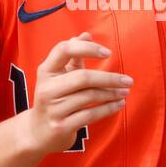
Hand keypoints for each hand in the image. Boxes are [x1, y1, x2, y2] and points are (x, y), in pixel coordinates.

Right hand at [17, 31, 131, 156]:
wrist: (38, 132)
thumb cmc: (53, 97)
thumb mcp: (58, 76)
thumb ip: (72, 56)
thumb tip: (85, 34)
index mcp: (46, 71)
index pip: (63, 50)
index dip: (87, 48)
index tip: (108, 53)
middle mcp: (47, 88)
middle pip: (82, 77)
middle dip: (109, 78)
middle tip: (128, 80)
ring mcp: (54, 108)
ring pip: (89, 97)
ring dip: (111, 94)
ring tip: (125, 91)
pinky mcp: (62, 126)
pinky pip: (90, 114)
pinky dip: (108, 109)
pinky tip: (118, 104)